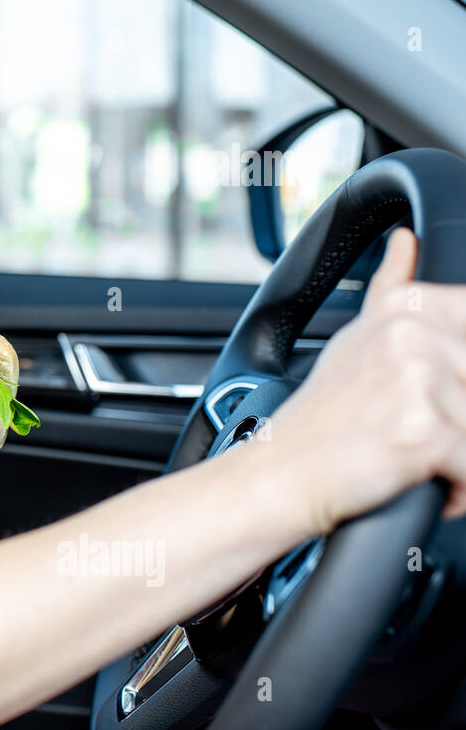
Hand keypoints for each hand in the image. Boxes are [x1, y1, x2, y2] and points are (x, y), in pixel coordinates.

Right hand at [267, 226, 465, 536]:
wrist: (281, 473)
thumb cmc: (319, 417)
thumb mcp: (354, 339)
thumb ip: (391, 289)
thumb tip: (406, 242)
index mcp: (406, 309)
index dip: (459, 377)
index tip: (436, 395)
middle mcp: (413, 335)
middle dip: (461, 419)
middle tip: (419, 432)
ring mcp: (418, 381)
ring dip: (461, 456)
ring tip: (417, 460)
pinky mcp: (424, 430)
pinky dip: (459, 487)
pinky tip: (423, 480)